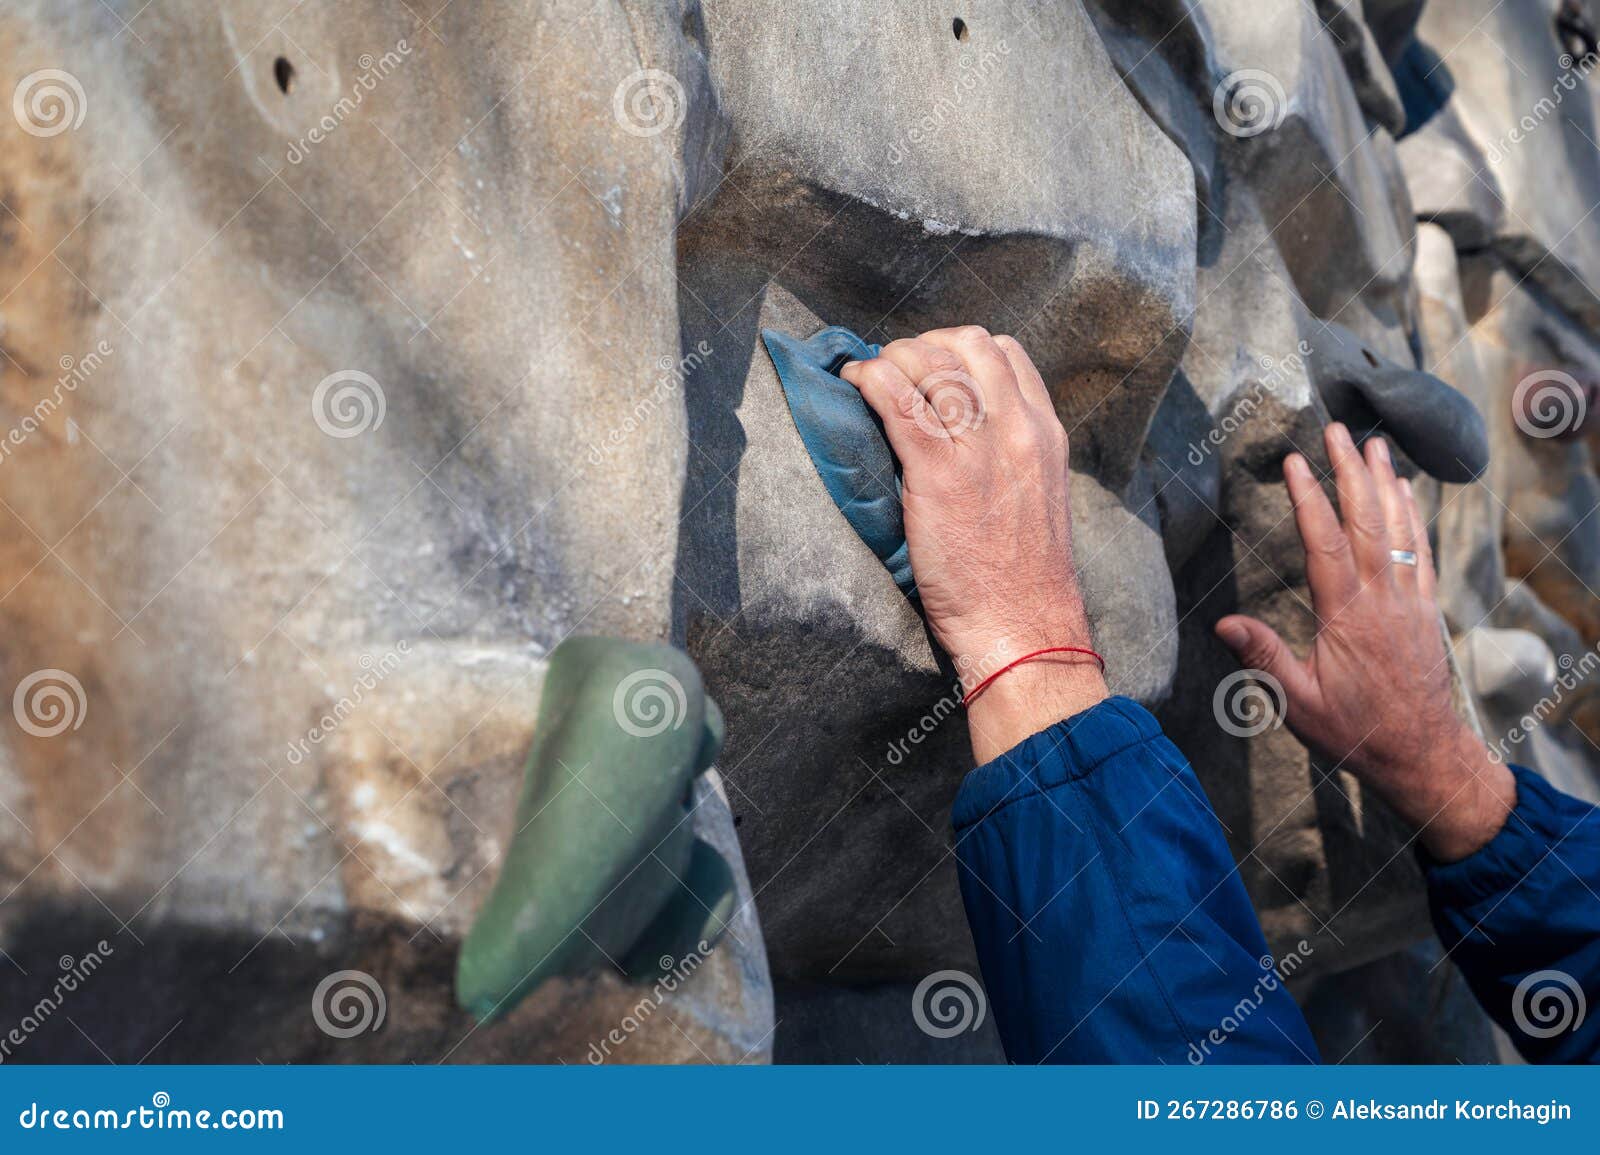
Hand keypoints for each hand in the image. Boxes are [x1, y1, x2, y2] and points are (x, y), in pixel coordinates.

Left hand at [840, 327, 1107, 762]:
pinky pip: (895, 399)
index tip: (930, 368)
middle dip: (922, 346)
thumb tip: (965, 436)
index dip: (958, 349)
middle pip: (966, 344)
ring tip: (867, 383)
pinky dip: (866, 381)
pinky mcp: (939, 472)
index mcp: (1044, 434)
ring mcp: (979, 447)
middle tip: (893, 373)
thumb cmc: (1023, 581)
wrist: (1024, 629)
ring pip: (929, 361)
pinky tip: (851, 387)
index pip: (1005, 353)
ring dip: (890, 360)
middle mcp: (1017, 429)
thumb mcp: (1036, 499)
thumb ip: (1011, 458)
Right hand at [1214, 423, 1516, 861]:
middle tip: (1338, 430)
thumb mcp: (1298, 704)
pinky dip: (1413, 515)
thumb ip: (1265, 658)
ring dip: (1386, 482)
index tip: (1294, 462)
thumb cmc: (1355, 733)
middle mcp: (1384, 600)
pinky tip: (1406, 493)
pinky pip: (1422, 550)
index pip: (1325, 544)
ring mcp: (1411, 601)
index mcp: (1348, 617)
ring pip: (1400, 528)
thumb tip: (1222, 623)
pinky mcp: (1426, 610)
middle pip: (1368, 521)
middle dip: (1351, 471)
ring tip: (1374, 444)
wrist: (1423, 756)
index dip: (1309, 499)